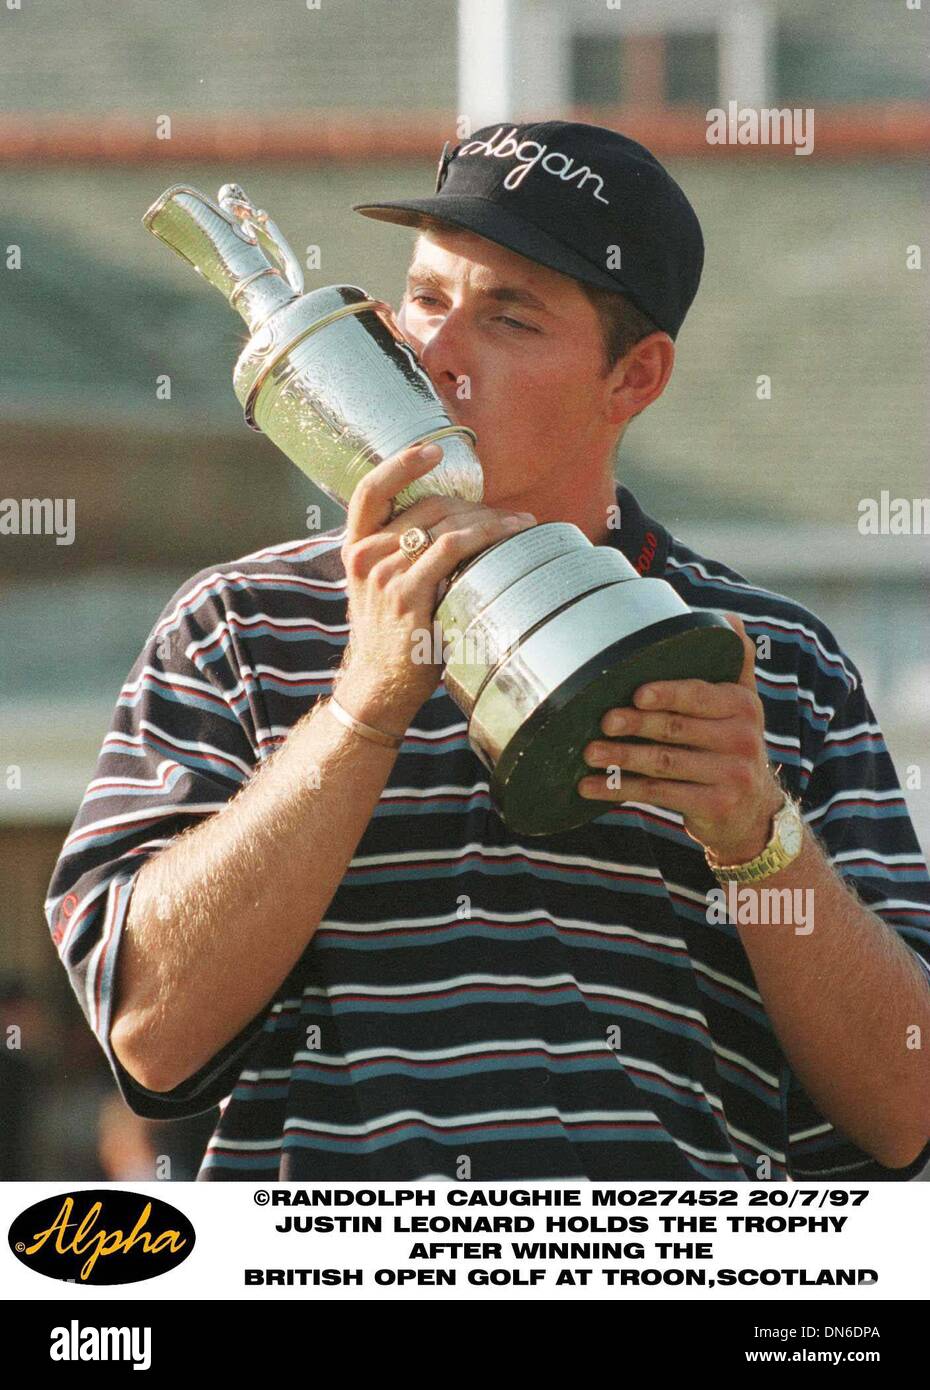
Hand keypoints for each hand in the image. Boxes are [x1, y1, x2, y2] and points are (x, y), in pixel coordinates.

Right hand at [335, 441, 535, 734]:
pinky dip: (487, 536)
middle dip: (474, 505)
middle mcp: (365, 556)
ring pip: (446, 524)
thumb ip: (401, 555)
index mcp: (355, 548)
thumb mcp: (382, 588)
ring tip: (521, 525)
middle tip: (508, 516)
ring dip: (490, 520)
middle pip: (426, 507)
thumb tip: (453, 526)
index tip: (434, 450)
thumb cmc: (391, 637)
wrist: (379, 686)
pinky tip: (511, 536)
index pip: (369, 491)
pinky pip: (454, 549)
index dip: (401, 463)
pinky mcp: (409, 595)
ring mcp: (386, 575)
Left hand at [578, 613, 784, 862]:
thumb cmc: (731, 745)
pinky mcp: (715, 806)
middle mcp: (742, 739)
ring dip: (622, 757)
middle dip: (637, 724)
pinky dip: (621, 789)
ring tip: (589, 752)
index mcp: (744, 705)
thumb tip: (727, 619)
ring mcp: (731, 775)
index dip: (668, 694)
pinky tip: (591, 787)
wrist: (752, 810)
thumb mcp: (742, 705)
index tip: (637, 694)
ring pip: (664, 763)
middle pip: (678, 729)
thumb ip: (735, 664)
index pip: (700, 695)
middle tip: (604, 720)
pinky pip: (659, 794)